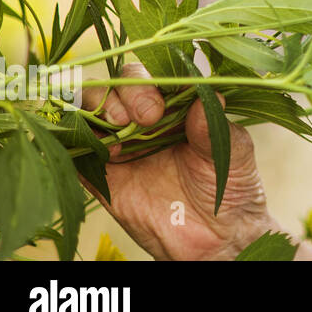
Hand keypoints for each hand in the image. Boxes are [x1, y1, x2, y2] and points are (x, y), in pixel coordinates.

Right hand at [81, 63, 285, 260]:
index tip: (161, 107)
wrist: (216, 237)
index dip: (151, 82)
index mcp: (179, 105)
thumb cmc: (231, 186)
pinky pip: (78, 150)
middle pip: (118, 85)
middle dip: (125, 94)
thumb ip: (215, 126)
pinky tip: (106, 153)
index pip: (155, 74)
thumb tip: (205, 97)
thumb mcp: (233, 152)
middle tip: (145, 119)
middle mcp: (146, 119)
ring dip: (99, 111)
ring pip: (92, 109)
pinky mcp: (103, 175)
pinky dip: (80, 142)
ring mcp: (122, 144)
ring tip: (121, 133)